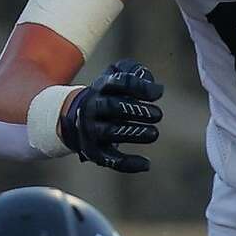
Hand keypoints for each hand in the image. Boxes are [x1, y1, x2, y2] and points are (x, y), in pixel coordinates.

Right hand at [60, 59, 163, 173]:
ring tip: (154, 133)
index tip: (158, 93)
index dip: (140, 86)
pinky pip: (110, 159)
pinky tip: (147, 164)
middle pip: (112, 107)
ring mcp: (91, 130)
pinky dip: (128, 164)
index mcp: (101, 87)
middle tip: (158, 114)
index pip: (119, 82)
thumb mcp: (115, 77)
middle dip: (136, 110)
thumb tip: (151, 81)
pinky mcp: (93, 151)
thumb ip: (133, 71)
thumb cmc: (107, 96)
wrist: (77, 118)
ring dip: (135, 134)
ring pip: (111, 132)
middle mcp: (93, 107)